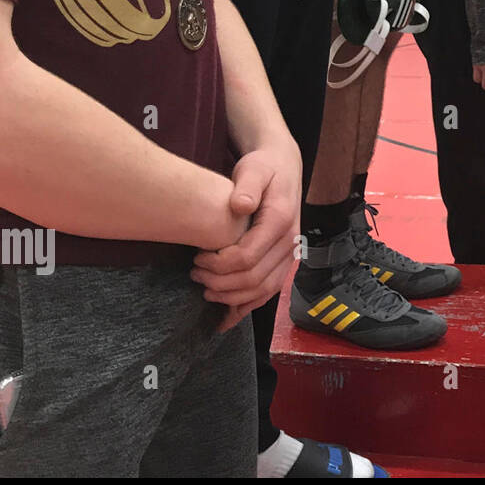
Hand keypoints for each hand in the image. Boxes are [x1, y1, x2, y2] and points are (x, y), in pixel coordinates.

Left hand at [191, 144, 301, 332]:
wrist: (284, 168)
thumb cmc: (264, 168)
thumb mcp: (255, 168)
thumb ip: (248, 185)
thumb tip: (240, 205)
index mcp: (281, 221)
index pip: (247, 257)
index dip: (218, 265)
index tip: (197, 258)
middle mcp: (290, 243)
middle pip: (254, 280)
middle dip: (220, 283)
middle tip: (195, 274)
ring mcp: (290, 255)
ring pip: (263, 291)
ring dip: (232, 298)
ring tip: (205, 290)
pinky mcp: (285, 262)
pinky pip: (269, 292)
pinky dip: (248, 307)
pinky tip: (227, 316)